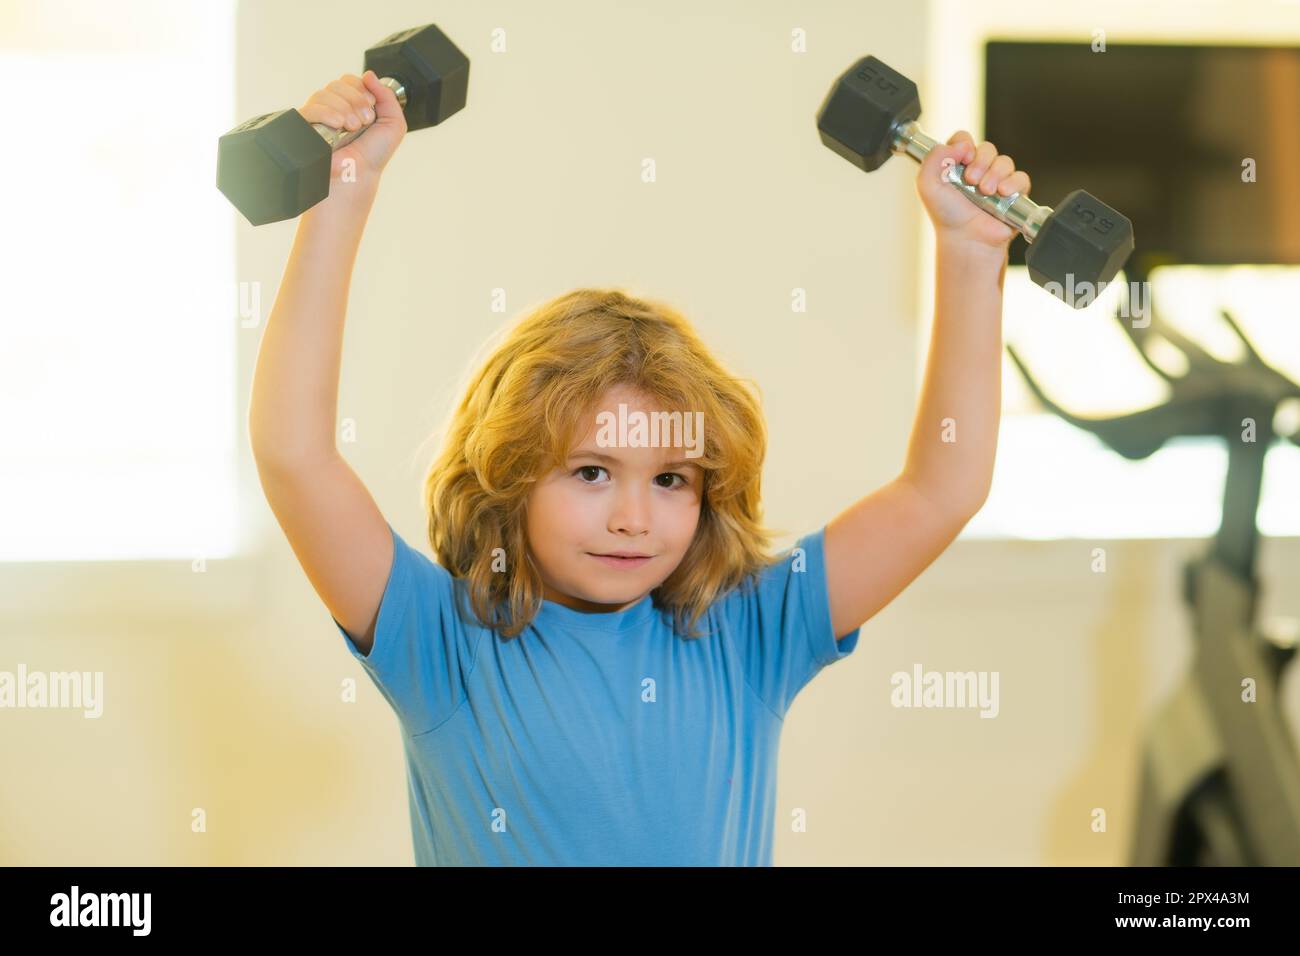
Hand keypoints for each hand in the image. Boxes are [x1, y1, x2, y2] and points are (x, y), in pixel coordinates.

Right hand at [298, 70, 406, 182]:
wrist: (361, 173)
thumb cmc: (374, 154)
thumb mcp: (393, 123)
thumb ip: (387, 96)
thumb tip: (369, 75)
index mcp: (351, 104)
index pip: (349, 81)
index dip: (361, 90)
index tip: (371, 108)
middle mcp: (333, 107)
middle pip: (337, 84)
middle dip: (355, 100)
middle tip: (363, 121)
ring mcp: (318, 116)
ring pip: (324, 93)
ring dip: (344, 109)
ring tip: (352, 127)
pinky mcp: (305, 126)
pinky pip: (310, 108)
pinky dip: (327, 113)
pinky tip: (338, 125)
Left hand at [916, 130, 1031, 250]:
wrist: (966, 238)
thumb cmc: (947, 215)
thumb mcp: (927, 185)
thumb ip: (933, 158)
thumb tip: (960, 144)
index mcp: (957, 165)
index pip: (963, 140)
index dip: (964, 145)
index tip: (963, 158)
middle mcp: (977, 170)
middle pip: (987, 148)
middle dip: (980, 161)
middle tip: (971, 180)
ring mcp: (996, 180)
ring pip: (1004, 161)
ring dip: (995, 173)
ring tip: (986, 191)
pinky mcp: (1013, 193)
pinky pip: (1021, 177)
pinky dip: (1013, 183)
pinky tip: (1003, 193)